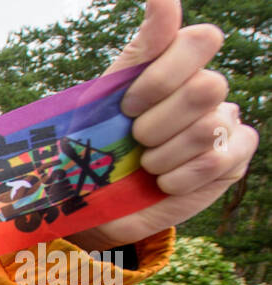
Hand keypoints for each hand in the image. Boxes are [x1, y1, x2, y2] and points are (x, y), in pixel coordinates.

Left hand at [68, 0, 257, 252]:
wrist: (94, 200)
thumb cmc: (97, 143)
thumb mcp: (107, 95)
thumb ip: (142, 47)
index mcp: (177, 64)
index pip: (200, 41)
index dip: (160, 78)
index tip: (127, 105)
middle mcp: (207, 87)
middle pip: (205, 88)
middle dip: (155, 124)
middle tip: (134, 140)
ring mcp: (225, 122)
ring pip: (206, 130)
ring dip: (161, 156)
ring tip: (145, 165)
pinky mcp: (233, 158)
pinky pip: (215, 162)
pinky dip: (178, 178)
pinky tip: (162, 182)